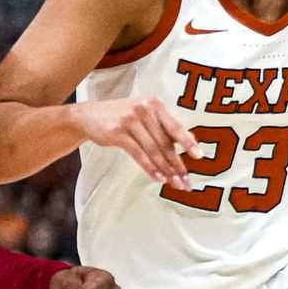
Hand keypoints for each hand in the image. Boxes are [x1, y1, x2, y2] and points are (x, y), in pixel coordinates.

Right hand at [71, 97, 201, 191]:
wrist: (88, 115)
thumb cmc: (121, 117)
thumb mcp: (143, 115)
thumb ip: (162, 127)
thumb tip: (187, 147)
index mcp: (155, 104)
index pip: (175, 126)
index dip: (188, 142)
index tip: (199, 157)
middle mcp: (144, 109)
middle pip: (165, 142)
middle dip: (177, 164)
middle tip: (186, 181)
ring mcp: (130, 120)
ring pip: (153, 150)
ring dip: (166, 169)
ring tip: (174, 184)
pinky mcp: (118, 133)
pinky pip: (138, 154)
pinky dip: (150, 168)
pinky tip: (158, 178)